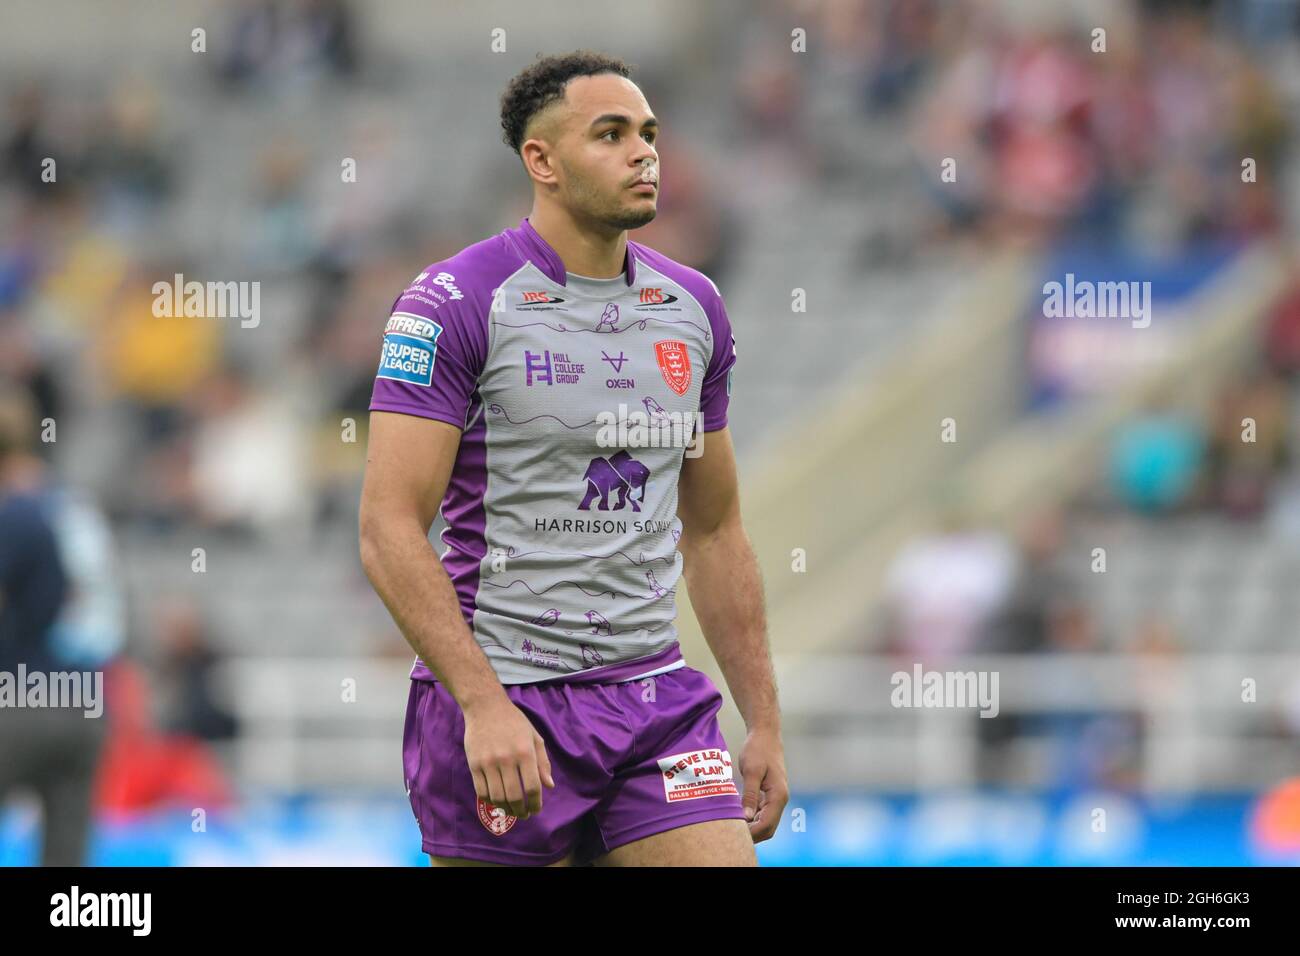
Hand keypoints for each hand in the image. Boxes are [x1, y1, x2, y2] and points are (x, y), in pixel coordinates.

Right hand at [462, 696, 554, 818]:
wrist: (485, 707)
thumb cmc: (514, 722)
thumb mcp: (534, 737)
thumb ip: (543, 762)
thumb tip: (549, 786)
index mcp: (525, 752)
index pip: (532, 787)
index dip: (535, 803)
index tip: (536, 809)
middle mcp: (507, 759)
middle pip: (514, 796)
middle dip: (521, 811)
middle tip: (524, 814)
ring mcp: (488, 762)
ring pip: (497, 797)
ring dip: (506, 809)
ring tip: (512, 811)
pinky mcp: (474, 764)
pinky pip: (481, 791)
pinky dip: (490, 801)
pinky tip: (497, 801)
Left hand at [738, 727, 787, 841]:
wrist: (765, 734)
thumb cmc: (758, 750)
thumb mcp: (751, 771)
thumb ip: (750, 795)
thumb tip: (747, 817)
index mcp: (778, 796)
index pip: (767, 825)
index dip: (752, 834)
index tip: (734, 836)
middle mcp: (780, 800)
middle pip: (768, 828)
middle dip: (752, 835)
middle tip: (730, 836)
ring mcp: (776, 797)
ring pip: (765, 822)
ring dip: (752, 828)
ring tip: (732, 829)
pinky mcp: (769, 794)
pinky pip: (762, 813)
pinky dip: (752, 819)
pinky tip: (738, 817)